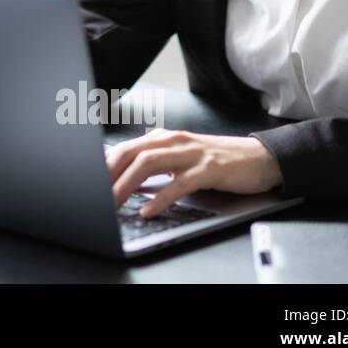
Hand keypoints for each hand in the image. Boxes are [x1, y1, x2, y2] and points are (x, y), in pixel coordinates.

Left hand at [106, 128, 282, 216]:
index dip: (104, 163)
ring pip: (150, 163)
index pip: (125, 147)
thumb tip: (123, 174)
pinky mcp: (208, 169)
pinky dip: (160, 197)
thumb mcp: (181, 156)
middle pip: (132, 152)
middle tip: (94, 193)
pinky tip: (149, 209)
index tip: (88, 179)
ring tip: (113, 201)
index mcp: (164, 137)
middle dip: (109, 173)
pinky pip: (179, 184)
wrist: (260, 157)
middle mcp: (174, 141)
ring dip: (127, 184)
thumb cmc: (217, 159)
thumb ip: (155, 161)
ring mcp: (191, 154)